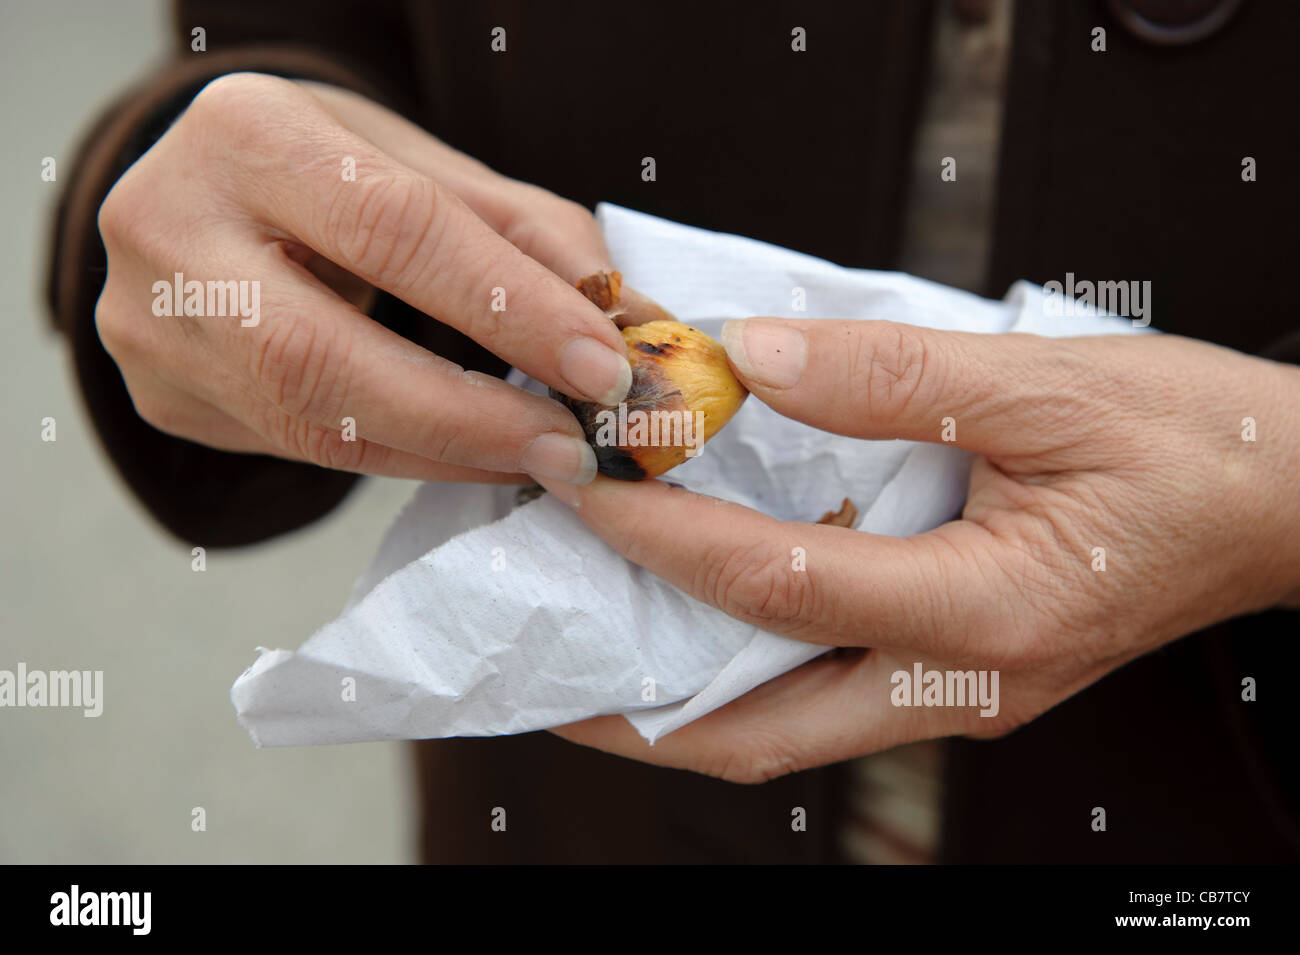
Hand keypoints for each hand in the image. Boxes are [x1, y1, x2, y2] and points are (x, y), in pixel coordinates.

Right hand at [96, 73, 664, 483]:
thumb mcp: (429, 169)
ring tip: (539, 457)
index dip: (509, 307)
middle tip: (571, 445)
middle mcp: (169, 228)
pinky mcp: (162, 395)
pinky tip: (471, 456)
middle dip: (469, 415)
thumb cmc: (334, 171)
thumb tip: (634, 326)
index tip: (603, 364)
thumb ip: (531, 238)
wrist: (214, 193)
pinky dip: (402, 460)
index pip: (392, 231)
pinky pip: (300, 449)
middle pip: (323, 356)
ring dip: (445, 454)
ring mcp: (148, 324)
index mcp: (244, 134)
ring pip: (309, 424)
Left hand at [536, 319, 1299, 781]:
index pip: (777, 590)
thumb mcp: (1046, 385)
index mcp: (985, 613)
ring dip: (682, 692)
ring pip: (785, 727)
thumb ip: (889, 377)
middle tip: (548, 646)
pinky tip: (702, 610)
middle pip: (758, 731)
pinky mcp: (959, 669)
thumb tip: (756, 359)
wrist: (1282, 499)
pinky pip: (827, 690)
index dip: (667, 536)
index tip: (591, 483)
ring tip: (598, 634)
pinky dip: (747, 661)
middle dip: (637, 703)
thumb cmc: (1193, 448)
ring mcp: (959, 690)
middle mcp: (963, 681)